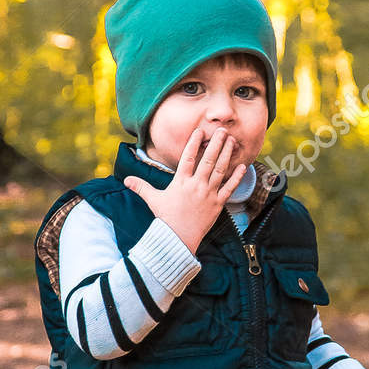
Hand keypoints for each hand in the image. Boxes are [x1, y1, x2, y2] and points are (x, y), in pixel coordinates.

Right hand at [124, 125, 244, 252]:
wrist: (178, 238)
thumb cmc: (166, 218)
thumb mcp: (153, 200)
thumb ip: (141, 187)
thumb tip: (125, 180)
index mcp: (181, 182)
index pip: (188, 157)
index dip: (194, 142)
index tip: (200, 131)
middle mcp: (196, 185)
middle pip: (208, 159)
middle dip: (216, 143)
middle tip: (223, 130)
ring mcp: (208, 194)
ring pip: (220, 170)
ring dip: (227, 154)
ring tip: (233, 141)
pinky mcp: (218, 204)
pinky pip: (229, 188)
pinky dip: (237, 177)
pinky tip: (243, 166)